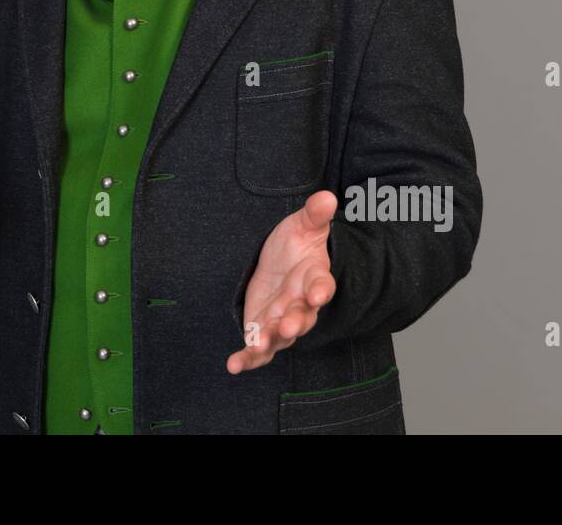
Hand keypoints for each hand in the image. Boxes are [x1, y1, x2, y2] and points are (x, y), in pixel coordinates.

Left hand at [227, 189, 337, 373]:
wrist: (281, 264)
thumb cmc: (295, 245)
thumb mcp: (302, 225)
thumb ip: (314, 215)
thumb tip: (327, 196)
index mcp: (314, 278)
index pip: (322, 284)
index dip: (321, 289)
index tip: (319, 292)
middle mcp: (301, 304)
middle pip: (302, 316)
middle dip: (295, 321)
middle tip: (288, 326)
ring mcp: (283, 320)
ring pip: (280, 336)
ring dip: (269, 342)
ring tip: (256, 347)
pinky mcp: (265, 331)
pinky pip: (258, 349)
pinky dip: (247, 358)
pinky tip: (234, 365)